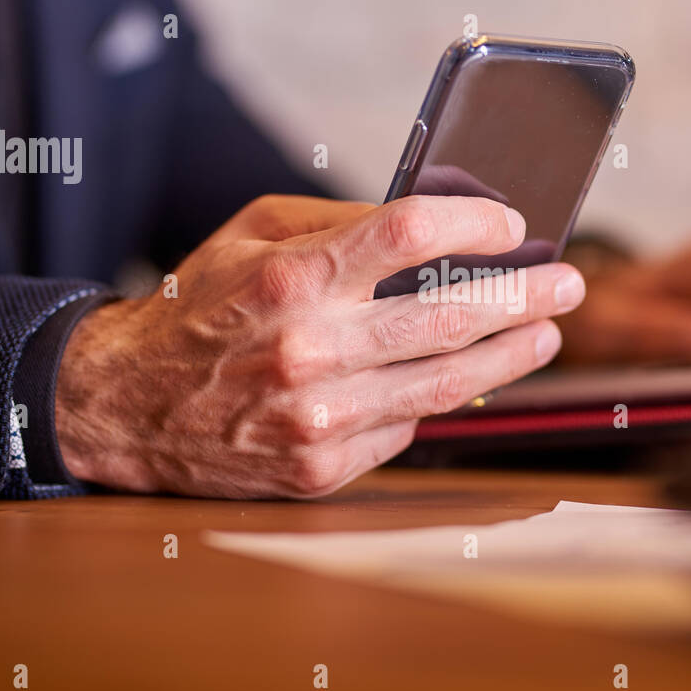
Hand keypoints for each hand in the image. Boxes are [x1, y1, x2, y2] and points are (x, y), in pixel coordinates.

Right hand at [54, 194, 585, 497]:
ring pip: (446, 383)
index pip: (412, 233)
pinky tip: (463, 377)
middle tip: (566, 284)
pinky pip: (407, 428)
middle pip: (450, 314)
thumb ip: (343, 223)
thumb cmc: (198, 307)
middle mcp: (309, 347)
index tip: (514, 226)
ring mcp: (318, 416)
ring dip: (510, 356)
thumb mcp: (254, 235)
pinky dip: (440, 399)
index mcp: (292, 275)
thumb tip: (437, 227)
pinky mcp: (321, 466)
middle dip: (525, 296)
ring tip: (545, 333)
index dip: (478, 226)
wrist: (124, 405)